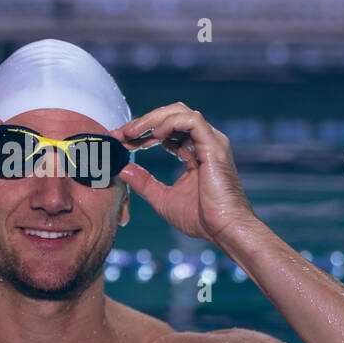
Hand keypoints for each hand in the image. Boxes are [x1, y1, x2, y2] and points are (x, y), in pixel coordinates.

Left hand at [113, 103, 257, 243]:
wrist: (223, 230)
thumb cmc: (201, 219)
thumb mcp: (162, 198)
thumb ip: (143, 182)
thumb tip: (122, 168)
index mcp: (194, 152)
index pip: (165, 131)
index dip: (141, 133)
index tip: (119, 141)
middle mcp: (204, 142)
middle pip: (171, 116)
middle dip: (143, 123)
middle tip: (121, 134)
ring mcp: (211, 141)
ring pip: (180, 112)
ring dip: (152, 119)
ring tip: (132, 133)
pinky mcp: (215, 145)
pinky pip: (192, 120)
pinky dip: (171, 123)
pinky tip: (155, 135)